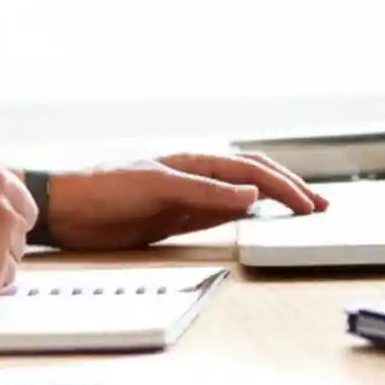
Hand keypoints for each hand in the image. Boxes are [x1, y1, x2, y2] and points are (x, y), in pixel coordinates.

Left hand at [45, 153, 327, 249]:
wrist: (65, 210)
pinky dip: (248, 216)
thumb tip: (252, 196)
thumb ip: (204, 192)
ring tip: (301, 211)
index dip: (283, 186)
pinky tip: (260, 221)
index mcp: (193, 162)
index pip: (250, 172)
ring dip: (273, 201)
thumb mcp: (156, 187)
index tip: (308, 205)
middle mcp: (195, 177)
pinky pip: (221, 215)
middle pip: (254, 177)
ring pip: (242, 195)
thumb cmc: (103, 189)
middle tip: (319, 206)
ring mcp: (188, 197)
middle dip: (290, 189)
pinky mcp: (176, 218)